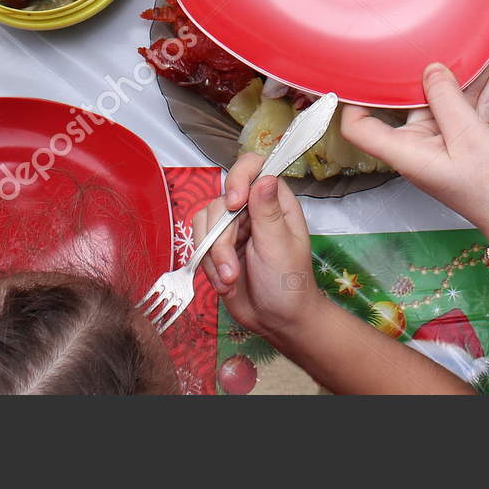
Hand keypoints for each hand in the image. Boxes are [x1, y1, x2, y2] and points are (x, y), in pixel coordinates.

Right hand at [191, 152, 322, 336]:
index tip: (234, 203)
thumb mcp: (280, 247)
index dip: (239, 177)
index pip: (254, 168)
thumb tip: (265, 177)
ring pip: (204, 222)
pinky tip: (226, 283)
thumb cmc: (289, 283)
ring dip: (214, 256)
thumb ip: (268, 213)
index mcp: (275, 202)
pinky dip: (209, 266)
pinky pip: (199, 244)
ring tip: (231, 279)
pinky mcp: (218, 247)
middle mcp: (252, 210)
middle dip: (222, 239)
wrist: (277, 321)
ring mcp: (233, 228)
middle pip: (220, 201)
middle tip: (233, 268)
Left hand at [341, 50, 488, 248]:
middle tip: (439, 35)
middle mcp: (421, 145)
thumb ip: (447, 100)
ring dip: (471, 71)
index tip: (363, 69)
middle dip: (428, 68)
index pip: (360, 128)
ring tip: (487, 41)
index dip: (355, 100)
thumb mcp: (470, 137)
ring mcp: (447, 141)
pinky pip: (473, 106)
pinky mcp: (470, 139)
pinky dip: (487, 85)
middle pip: (412, 100)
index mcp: (408, 151)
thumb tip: (430, 70)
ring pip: (450, 98)